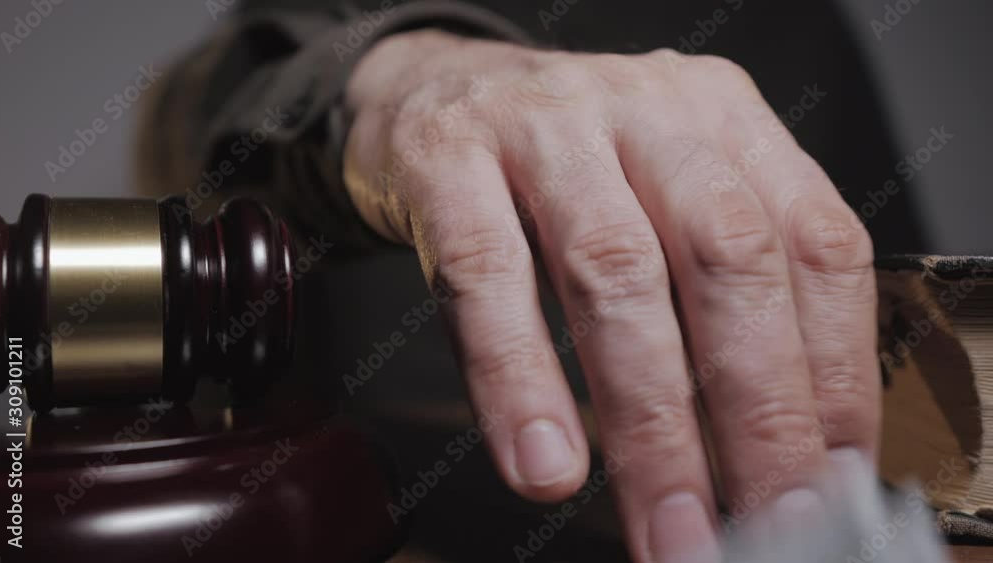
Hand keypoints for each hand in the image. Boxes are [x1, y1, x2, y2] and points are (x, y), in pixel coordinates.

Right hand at [343, 30, 878, 561]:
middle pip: (726, 261)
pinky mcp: (445, 157)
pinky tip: (544, 459)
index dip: (835, 368)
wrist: (431, 90)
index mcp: (723, 120)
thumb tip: (766, 438)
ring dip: (648, 420)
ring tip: (666, 522)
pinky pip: (485, 271)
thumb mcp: (660, 195)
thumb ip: (713, 288)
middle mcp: (646, 110)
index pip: (815, 242)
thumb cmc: (558, 165)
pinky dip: (518, 376)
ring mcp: (541, 127)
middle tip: (764, 521)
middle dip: (756, 412)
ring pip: (614, 273)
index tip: (832, 475)